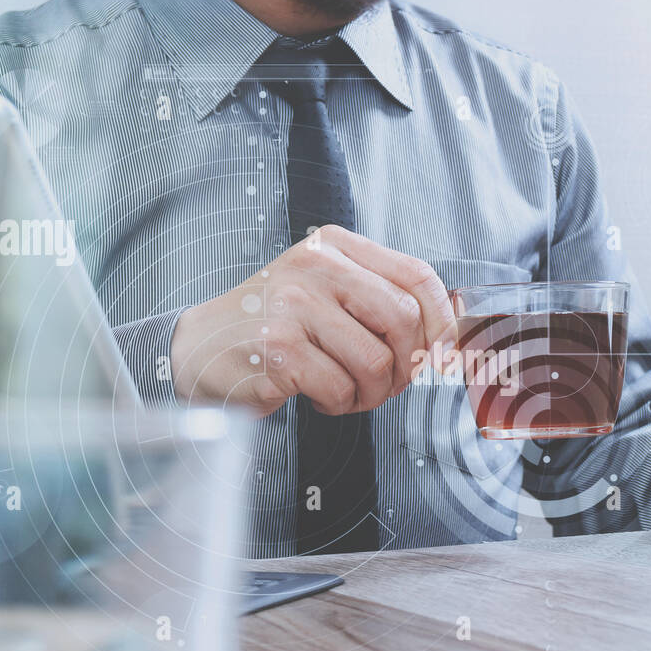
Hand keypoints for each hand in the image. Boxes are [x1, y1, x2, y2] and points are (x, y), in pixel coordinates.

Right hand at [170, 225, 456, 415]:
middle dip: (406, 367)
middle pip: (403, 320)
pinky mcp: (278, 348)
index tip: (442, 353)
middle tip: (384, 384)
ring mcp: (293, 304)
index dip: (442, 321)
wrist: (199, 348)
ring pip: (376, 362)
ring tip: (344, 391)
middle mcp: (315, 266)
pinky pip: (341, 388)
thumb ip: (381, 301)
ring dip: (369, 393)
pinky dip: (338, 404)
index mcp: (335, 246)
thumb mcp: (328, 295)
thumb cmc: (275, 327)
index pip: (417, 275)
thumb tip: (451, 333)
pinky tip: (315, 395)